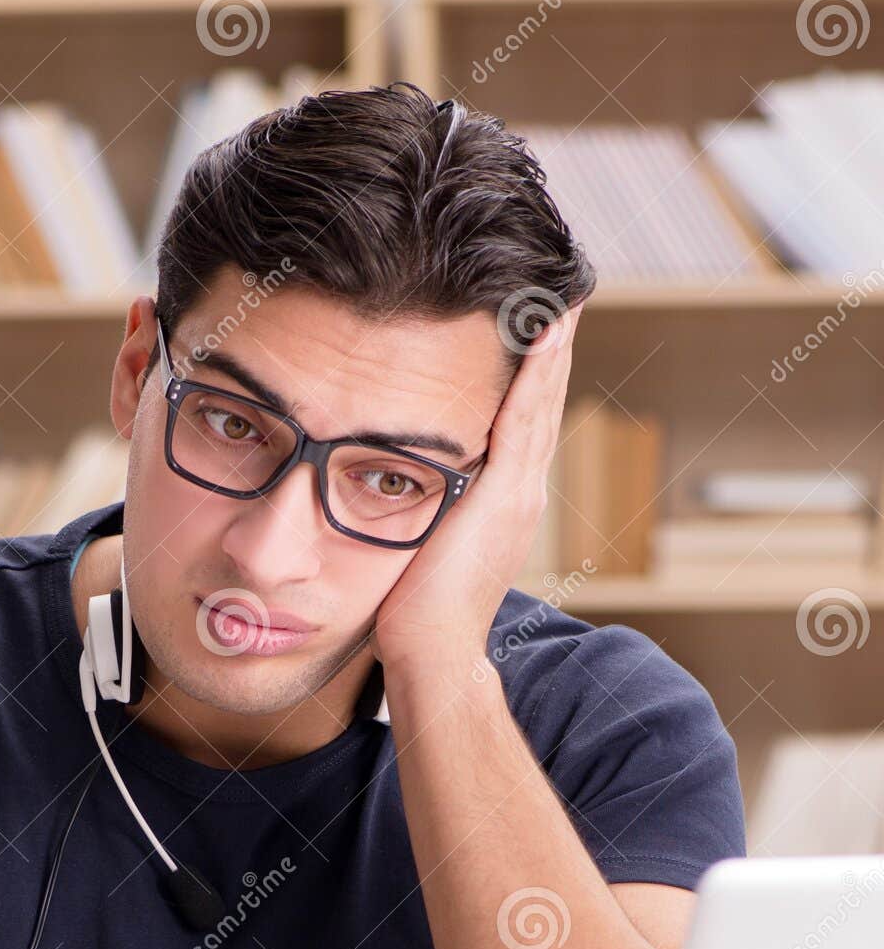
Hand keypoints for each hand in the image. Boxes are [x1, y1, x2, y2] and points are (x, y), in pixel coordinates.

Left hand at [371, 305, 582, 676]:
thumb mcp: (417, 548)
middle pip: (540, 405)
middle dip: (550, 351)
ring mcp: (519, 492)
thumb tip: (383, 495)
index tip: (534, 331)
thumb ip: (417, 516)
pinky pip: (525, 417)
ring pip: (541, 402)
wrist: (432, 653)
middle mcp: (521, 493)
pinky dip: (539, 371)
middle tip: (563, 295)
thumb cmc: (412, 617)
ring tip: (564, 294)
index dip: (529, 380)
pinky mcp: (506, 494)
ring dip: (554, 345)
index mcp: (501, 505)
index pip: (517, 426)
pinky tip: (548, 326)